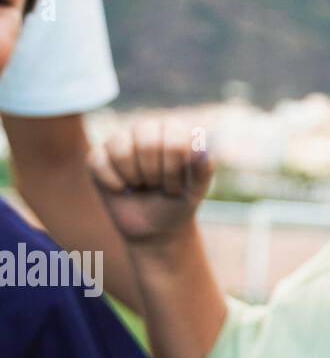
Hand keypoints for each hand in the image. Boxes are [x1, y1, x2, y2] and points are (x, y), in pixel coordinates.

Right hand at [86, 117, 213, 245]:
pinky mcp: (98, 157)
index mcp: (174, 131)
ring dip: (133, 175)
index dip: (173, 167)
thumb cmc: (179, 202)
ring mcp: (121, 142)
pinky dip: (112, 180)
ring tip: (141, 185)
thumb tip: (201, 150)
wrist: (156, 227)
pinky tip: (122, 189)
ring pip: (120, 147)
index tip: (174, 187)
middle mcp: (147, 130)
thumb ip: (203, 171)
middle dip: (153, 170)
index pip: (172, 137)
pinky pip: (98, 160)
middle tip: (156, 186)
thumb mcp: (196, 191)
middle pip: (145, 136)